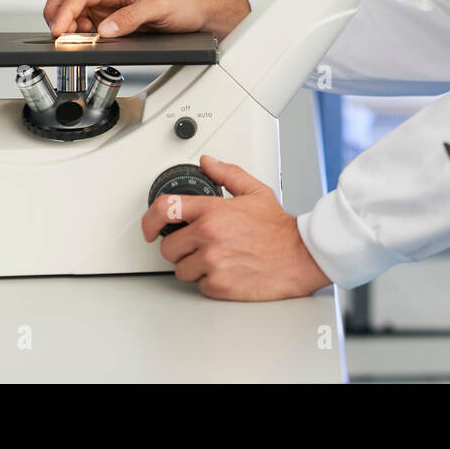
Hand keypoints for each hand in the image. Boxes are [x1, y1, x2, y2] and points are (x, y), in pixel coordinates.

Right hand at [43, 0, 248, 39]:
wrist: (194, 16)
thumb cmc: (180, 4)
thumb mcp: (158, 8)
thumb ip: (131, 17)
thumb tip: (106, 28)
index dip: (65, 10)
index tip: (60, 28)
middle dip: (56, 12)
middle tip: (57, 33)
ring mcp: (106, 9)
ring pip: (72, 12)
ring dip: (67, 26)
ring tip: (74, 40)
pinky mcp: (109, 23)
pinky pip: (85, 27)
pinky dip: (78, 35)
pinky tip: (85, 42)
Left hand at [143, 154, 332, 300]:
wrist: (300, 256)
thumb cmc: (279, 229)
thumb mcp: (255, 192)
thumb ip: (227, 175)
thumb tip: (208, 163)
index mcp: (213, 211)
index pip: (166, 209)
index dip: (150, 220)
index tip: (149, 228)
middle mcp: (208, 236)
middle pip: (168, 247)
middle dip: (180, 247)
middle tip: (199, 246)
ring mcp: (212, 262)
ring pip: (181, 269)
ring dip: (194, 266)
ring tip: (218, 259)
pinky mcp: (218, 285)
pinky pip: (198, 285)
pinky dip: (209, 282)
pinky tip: (227, 271)